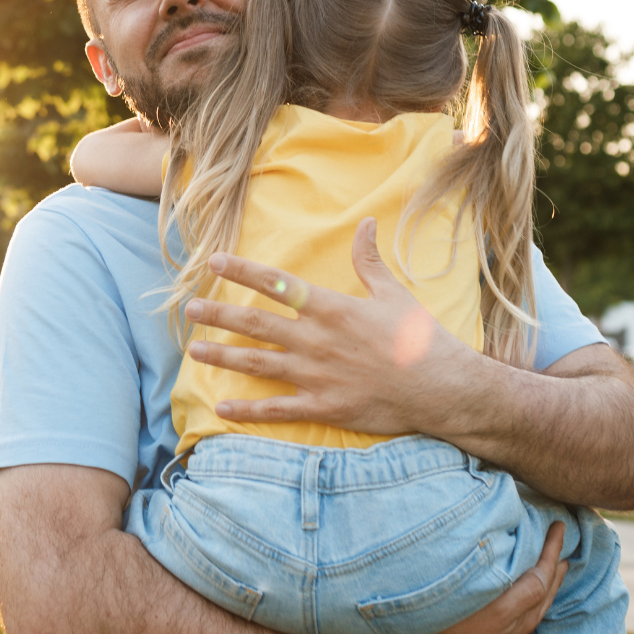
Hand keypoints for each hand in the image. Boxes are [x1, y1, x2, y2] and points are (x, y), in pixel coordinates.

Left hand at [184, 218, 491, 436]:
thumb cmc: (420, 339)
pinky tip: (221, 408)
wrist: (442, 389)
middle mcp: (316, 341)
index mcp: (331, 309)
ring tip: (195, 350)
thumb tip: (367, 223)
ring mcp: (316, 377)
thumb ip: (370, 261)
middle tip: (191, 309)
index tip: (214, 262)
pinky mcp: (323, 407)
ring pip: (257, 364)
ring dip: (223, 357)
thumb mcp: (394, 294)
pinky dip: (247, 410)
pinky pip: (277, 409)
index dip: (242, 271)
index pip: (276, 284)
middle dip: (219, 315)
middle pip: (256, 324)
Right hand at [378, 522, 567, 633]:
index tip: (561, 528)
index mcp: (511, 610)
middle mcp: (517, 628)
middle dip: (557, 570)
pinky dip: (535, 608)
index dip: (552, 549)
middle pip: (546, 594)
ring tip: (553, 575)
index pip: (542, 575)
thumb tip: (505, 544)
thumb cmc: (441, 630)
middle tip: (564, 551)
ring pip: (538, 612)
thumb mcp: (466, 595)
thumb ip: (490, 572)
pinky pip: (528, 626)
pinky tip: (526, 608)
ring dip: (548, 590)